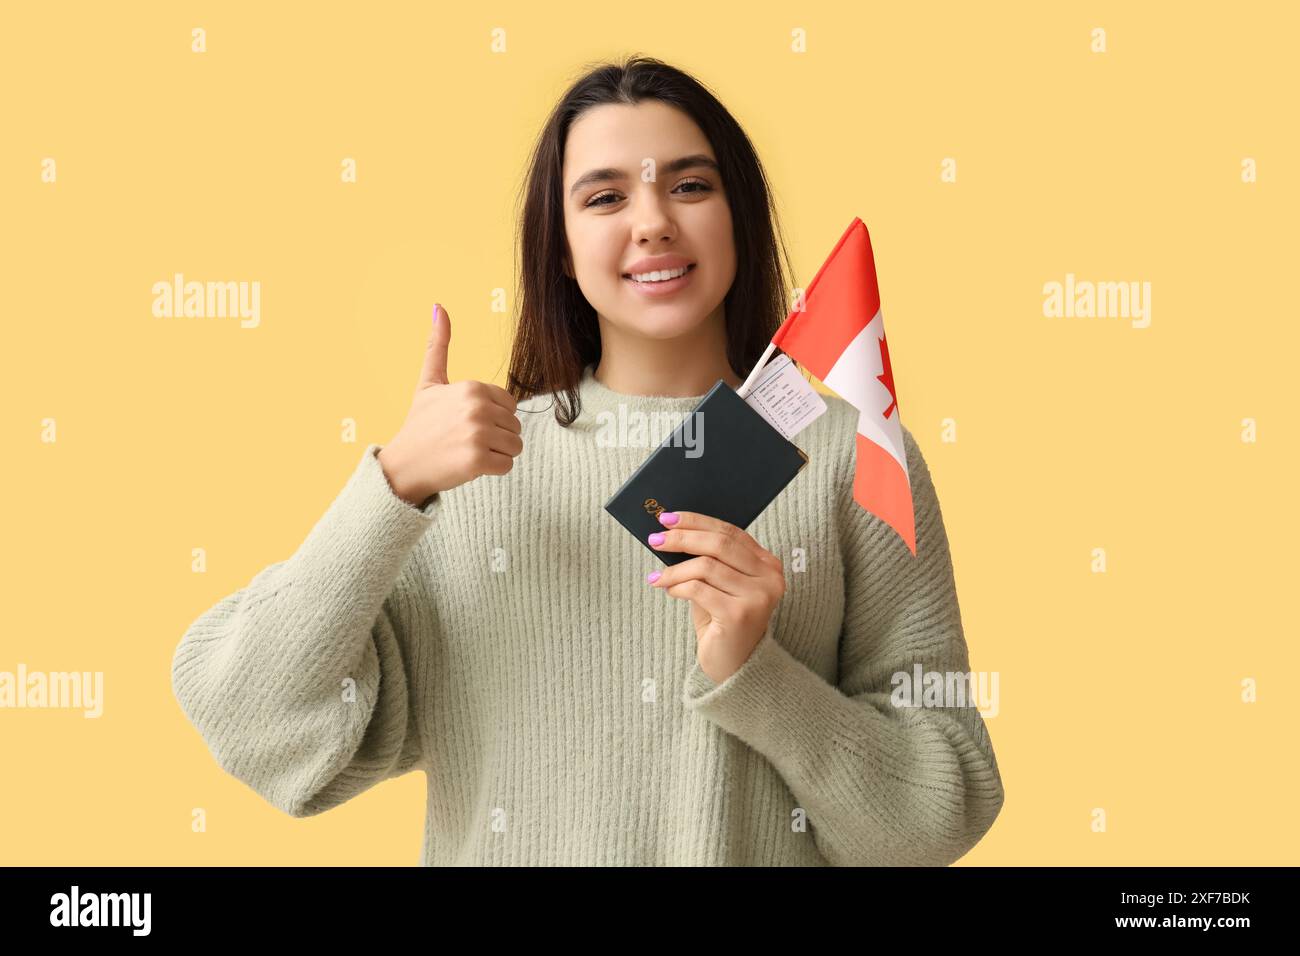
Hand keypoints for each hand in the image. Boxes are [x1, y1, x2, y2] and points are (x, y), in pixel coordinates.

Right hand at [377, 303, 523, 506]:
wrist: (403, 465)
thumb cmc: (420, 424)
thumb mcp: (429, 382)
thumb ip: (438, 346)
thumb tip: (438, 305)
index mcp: (472, 387)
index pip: (510, 405)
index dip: (493, 417)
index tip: (466, 422)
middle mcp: (476, 408)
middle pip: (515, 425)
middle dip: (496, 437)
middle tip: (465, 440)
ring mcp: (478, 434)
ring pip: (515, 446)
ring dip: (496, 454)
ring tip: (468, 451)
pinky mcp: (478, 460)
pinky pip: (508, 466)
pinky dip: (492, 470)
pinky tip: (468, 466)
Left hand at [645, 510, 785, 683]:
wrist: (735, 667)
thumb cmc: (722, 622)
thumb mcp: (718, 585)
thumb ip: (707, 560)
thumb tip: (672, 532)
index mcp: (767, 564)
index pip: (730, 532)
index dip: (697, 521)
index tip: (668, 517)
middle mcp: (769, 578)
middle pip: (719, 544)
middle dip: (682, 537)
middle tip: (656, 539)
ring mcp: (758, 597)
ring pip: (706, 566)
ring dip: (674, 569)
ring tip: (658, 577)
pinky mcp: (740, 615)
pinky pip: (699, 589)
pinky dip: (678, 587)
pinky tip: (669, 591)